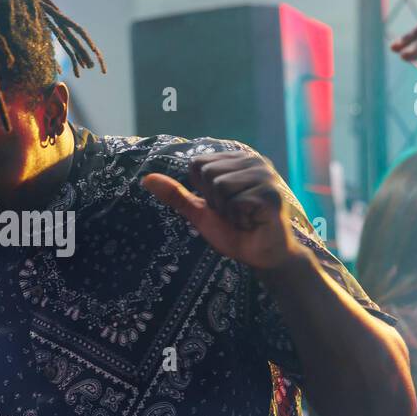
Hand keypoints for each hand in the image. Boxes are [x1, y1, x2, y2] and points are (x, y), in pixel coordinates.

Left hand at [143, 152, 301, 272]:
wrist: (261, 256)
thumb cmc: (233, 231)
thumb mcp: (199, 211)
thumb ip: (176, 194)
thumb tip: (146, 178)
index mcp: (237, 159)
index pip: (197, 165)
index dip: (203, 191)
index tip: (222, 204)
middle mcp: (254, 160)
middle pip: (208, 174)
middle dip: (214, 201)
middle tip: (234, 213)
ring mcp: (265, 176)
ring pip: (220, 186)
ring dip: (226, 210)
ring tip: (243, 217)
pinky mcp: (271, 194)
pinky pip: (235, 202)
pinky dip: (238, 218)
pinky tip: (252, 222)